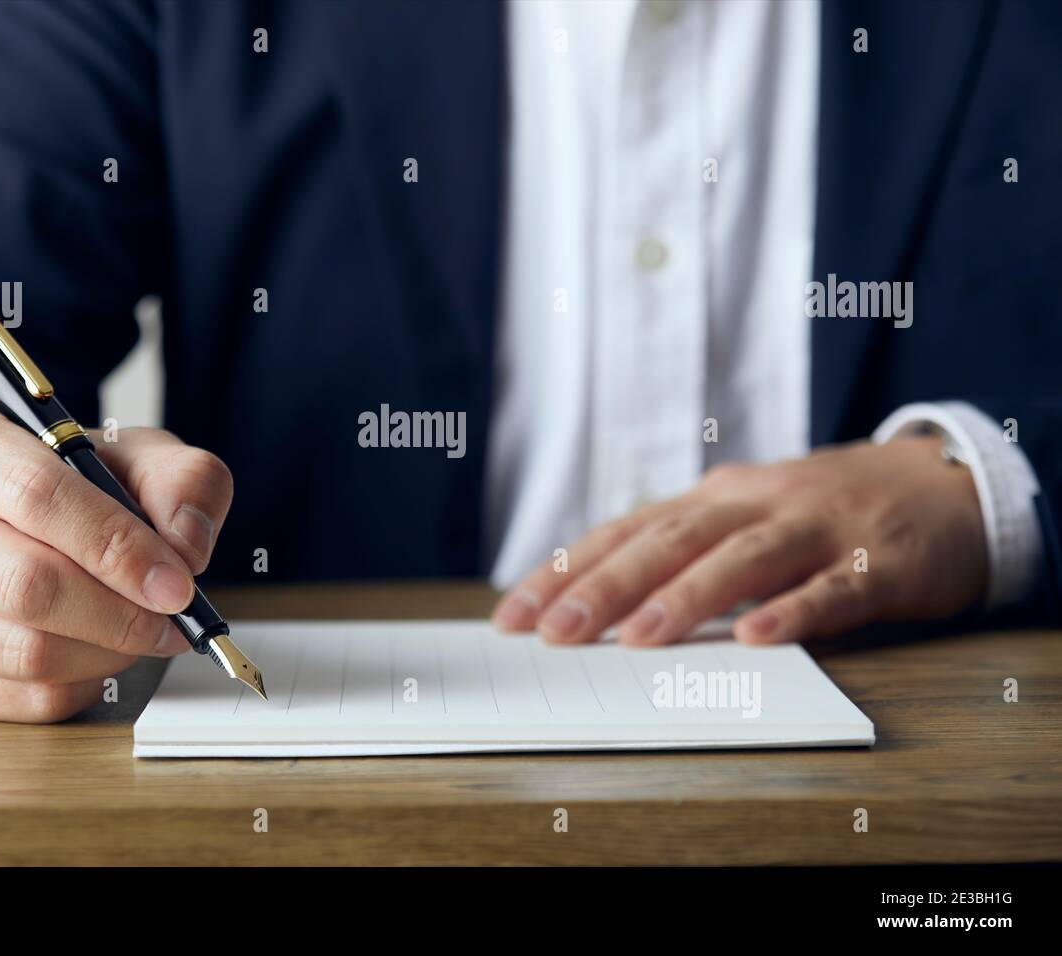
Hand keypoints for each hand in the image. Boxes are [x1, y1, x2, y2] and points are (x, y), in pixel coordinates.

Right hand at [0, 404, 232, 721]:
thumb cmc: (67, 485)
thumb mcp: (134, 455)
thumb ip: (182, 481)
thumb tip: (185, 550)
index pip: (35, 495)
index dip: (116, 548)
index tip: (176, 584)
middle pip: (22, 585)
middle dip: (118, 613)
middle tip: (171, 619)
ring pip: (20, 653)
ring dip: (105, 654)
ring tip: (142, 633)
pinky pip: (17, 698)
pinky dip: (79, 685)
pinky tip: (98, 652)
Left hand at [492, 437, 987, 645]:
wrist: (941, 485)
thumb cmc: (820, 514)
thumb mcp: (743, 522)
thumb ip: (683, 556)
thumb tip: (596, 611)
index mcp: (712, 499)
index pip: (623, 532)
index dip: (565, 571)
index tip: (512, 616)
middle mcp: (755, 503)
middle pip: (670, 540)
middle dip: (606, 586)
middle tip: (554, 634)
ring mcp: (818, 526)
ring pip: (743, 557)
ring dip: (687, 597)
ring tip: (638, 640)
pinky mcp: (877, 560)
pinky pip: (832, 588)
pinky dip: (794, 611)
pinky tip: (757, 638)